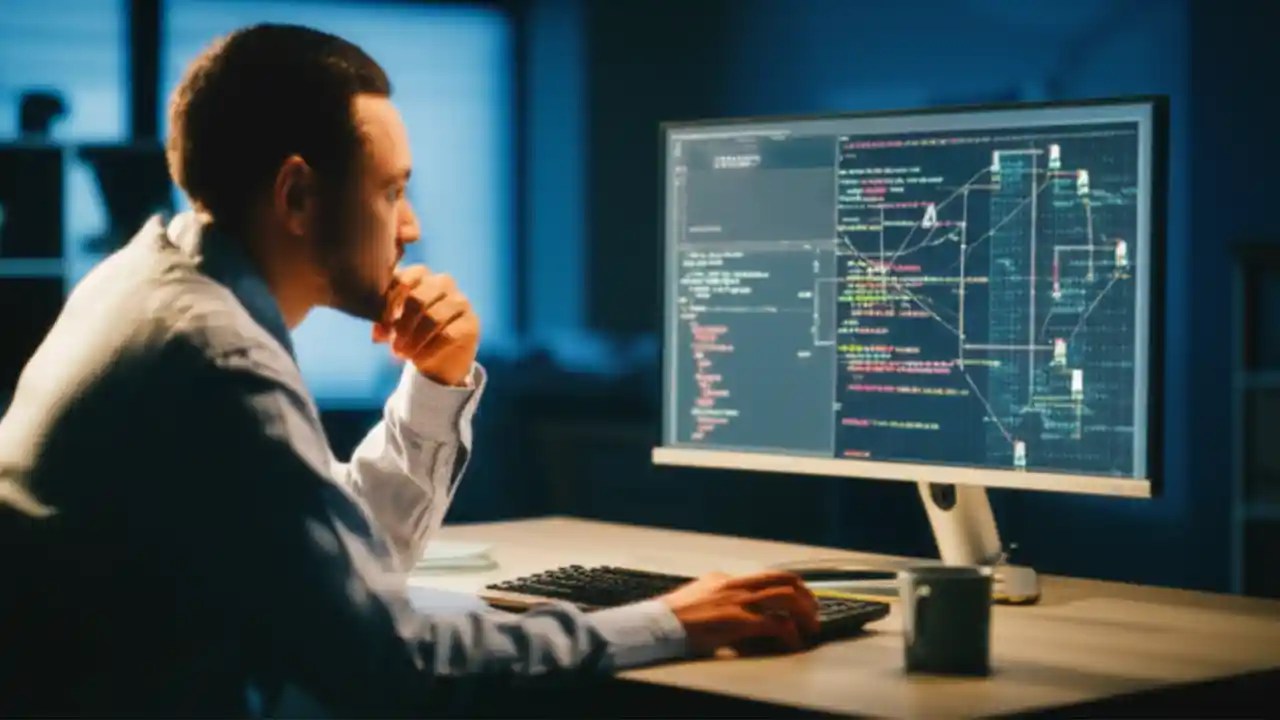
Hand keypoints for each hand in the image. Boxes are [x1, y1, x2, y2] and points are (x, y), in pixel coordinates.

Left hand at [373, 265, 479, 386]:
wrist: (440, 358)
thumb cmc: (411, 332)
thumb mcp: (392, 326)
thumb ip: (383, 322)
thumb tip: (378, 335)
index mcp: (420, 276)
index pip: (403, 278)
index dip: (389, 302)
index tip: (383, 324)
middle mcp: (443, 283)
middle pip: (418, 298)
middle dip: (402, 326)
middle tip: (393, 345)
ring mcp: (460, 301)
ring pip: (433, 317)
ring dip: (414, 340)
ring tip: (403, 354)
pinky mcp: (471, 323)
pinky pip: (447, 335)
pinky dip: (429, 350)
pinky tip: (418, 360)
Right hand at [659, 570, 820, 656]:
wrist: (658, 624)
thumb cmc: (673, 617)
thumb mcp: (698, 596)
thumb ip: (717, 597)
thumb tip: (731, 609)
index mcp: (726, 579)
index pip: (767, 577)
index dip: (788, 589)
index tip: (798, 601)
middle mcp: (736, 584)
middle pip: (784, 580)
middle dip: (806, 595)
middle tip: (813, 612)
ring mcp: (739, 601)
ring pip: (786, 597)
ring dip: (805, 613)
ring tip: (811, 628)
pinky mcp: (739, 621)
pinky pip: (776, 625)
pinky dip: (791, 635)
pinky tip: (794, 645)